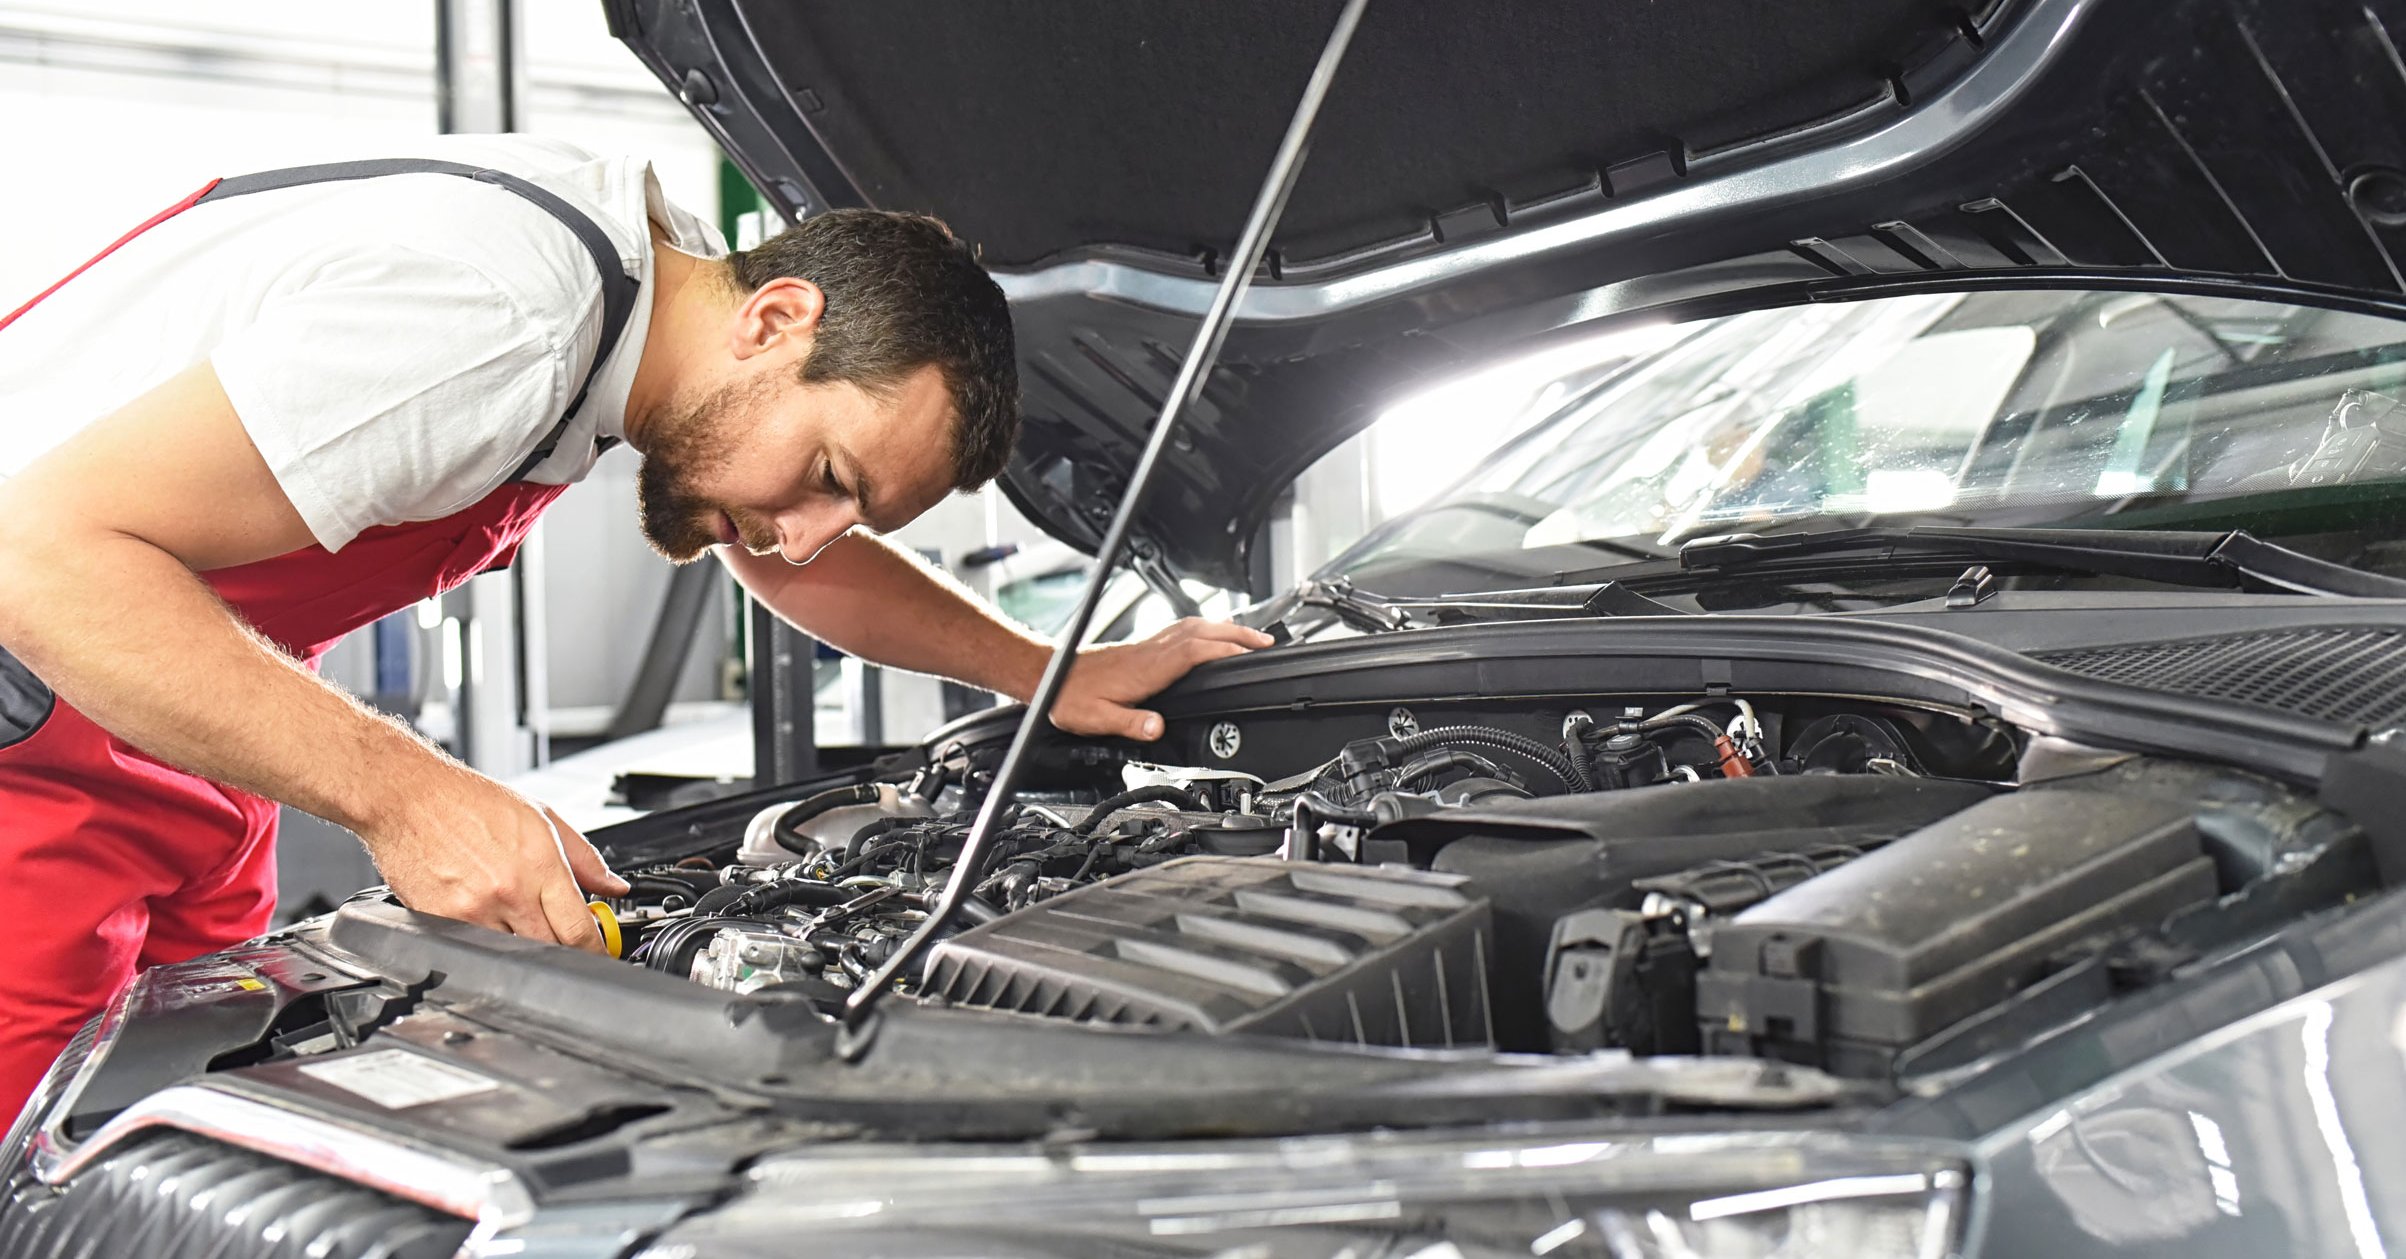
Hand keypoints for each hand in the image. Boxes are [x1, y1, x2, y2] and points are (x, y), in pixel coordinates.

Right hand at [363, 774, 630, 952]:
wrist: (408, 797)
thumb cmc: (470, 801)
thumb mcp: (542, 817)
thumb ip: (585, 858)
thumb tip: (615, 887)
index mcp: (539, 865)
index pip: (579, 930)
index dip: (597, 950)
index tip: (601, 953)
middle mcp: (508, 893)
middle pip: (551, 950)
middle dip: (565, 951)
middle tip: (565, 940)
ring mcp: (472, 912)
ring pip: (514, 956)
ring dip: (527, 949)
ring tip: (522, 925)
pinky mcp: (440, 922)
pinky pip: (475, 949)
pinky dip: (489, 945)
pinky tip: (489, 921)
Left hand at [1049, 618, 1273, 740]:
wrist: (1049, 676)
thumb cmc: (1070, 697)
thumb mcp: (1097, 719)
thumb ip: (1131, 723)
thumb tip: (1158, 728)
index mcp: (1147, 668)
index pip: (1195, 652)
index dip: (1225, 649)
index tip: (1252, 653)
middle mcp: (1151, 651)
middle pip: (1202, 632)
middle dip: (1237, 633)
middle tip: (1266, 641)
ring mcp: (1148, 646)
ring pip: (1194, 627)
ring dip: (1224, 628)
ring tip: (1249, 635)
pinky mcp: (1143, 646)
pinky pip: (1182, 631)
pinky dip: (1205, 629)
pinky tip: (1210, 636)